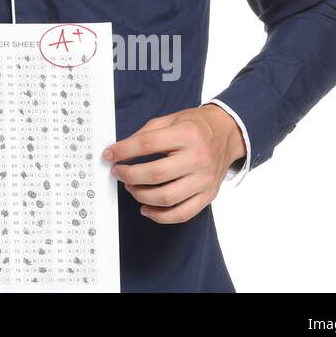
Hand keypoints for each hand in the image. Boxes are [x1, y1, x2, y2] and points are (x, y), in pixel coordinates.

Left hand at [103, 105, 246, 222]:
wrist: (226, 134)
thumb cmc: (195, 127)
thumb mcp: (170, 120)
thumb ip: (145, 134)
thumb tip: (121, 151)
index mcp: (187, 135)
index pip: (147, 144)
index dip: (123, 151)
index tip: (109, 154)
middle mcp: (198, 158)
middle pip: (155, 174)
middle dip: (129, 175)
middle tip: (118, 172)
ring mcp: (204, 180)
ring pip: (166, 197)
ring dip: (141, 195)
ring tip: (130, 187)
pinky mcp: (208, 196)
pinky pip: (182, 214)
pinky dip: (160, 216)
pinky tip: (146, 208)